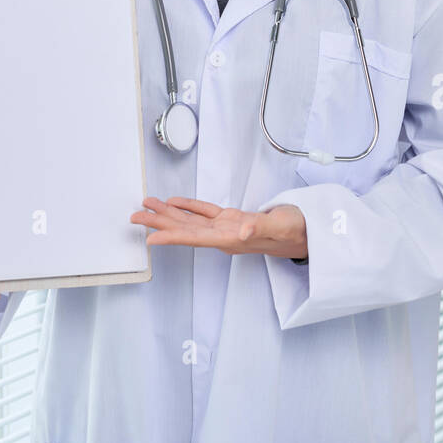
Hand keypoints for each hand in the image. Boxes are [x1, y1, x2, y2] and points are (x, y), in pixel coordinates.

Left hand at [130, 197, 307, 258]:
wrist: (308, 233)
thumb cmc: (296, 230)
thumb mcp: (281, 227)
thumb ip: (260, 228)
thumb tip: (240, 231)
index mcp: (231, 239)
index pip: (195, 238)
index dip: (171, 238)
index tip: (149, 239)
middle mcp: (224, 235)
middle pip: (185, 230)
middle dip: (159, 225)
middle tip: (134, 218)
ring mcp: (227, 227)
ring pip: (191, 220)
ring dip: (168, 214)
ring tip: (147, 207)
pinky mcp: (233, 218)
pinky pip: (205, 213)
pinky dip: (189, 207)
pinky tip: (176, 203)